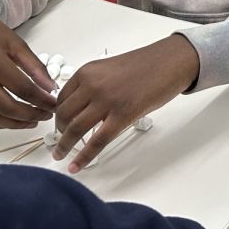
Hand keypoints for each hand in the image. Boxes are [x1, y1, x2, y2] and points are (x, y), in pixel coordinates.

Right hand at [0, 0, 56, 129]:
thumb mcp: (15, 42)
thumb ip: (35, 66)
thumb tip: (51, 88)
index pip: (23, 89)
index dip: (42, 100)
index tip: (55, 104)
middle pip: (7, 107)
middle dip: (31, 115)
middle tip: (47, 114)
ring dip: (14, 124)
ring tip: (32, 121)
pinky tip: (10, 121)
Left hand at [52, 34, 198, 172]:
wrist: (171, 62)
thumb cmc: (147, 65)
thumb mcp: (111, 69)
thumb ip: (94, 85)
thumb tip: (85, 108)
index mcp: (87, 72)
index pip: (61, 98)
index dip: (57, 115)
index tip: (60, 124)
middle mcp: (92, 85)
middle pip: (64, 115)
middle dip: (59, 131)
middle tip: (62, 141)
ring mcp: (106, 100)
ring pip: (74, 129)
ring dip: (64, 146)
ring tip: (61, 155)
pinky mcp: (122, 115)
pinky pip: (97, 141)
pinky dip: (84, 157)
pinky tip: (76, 166)